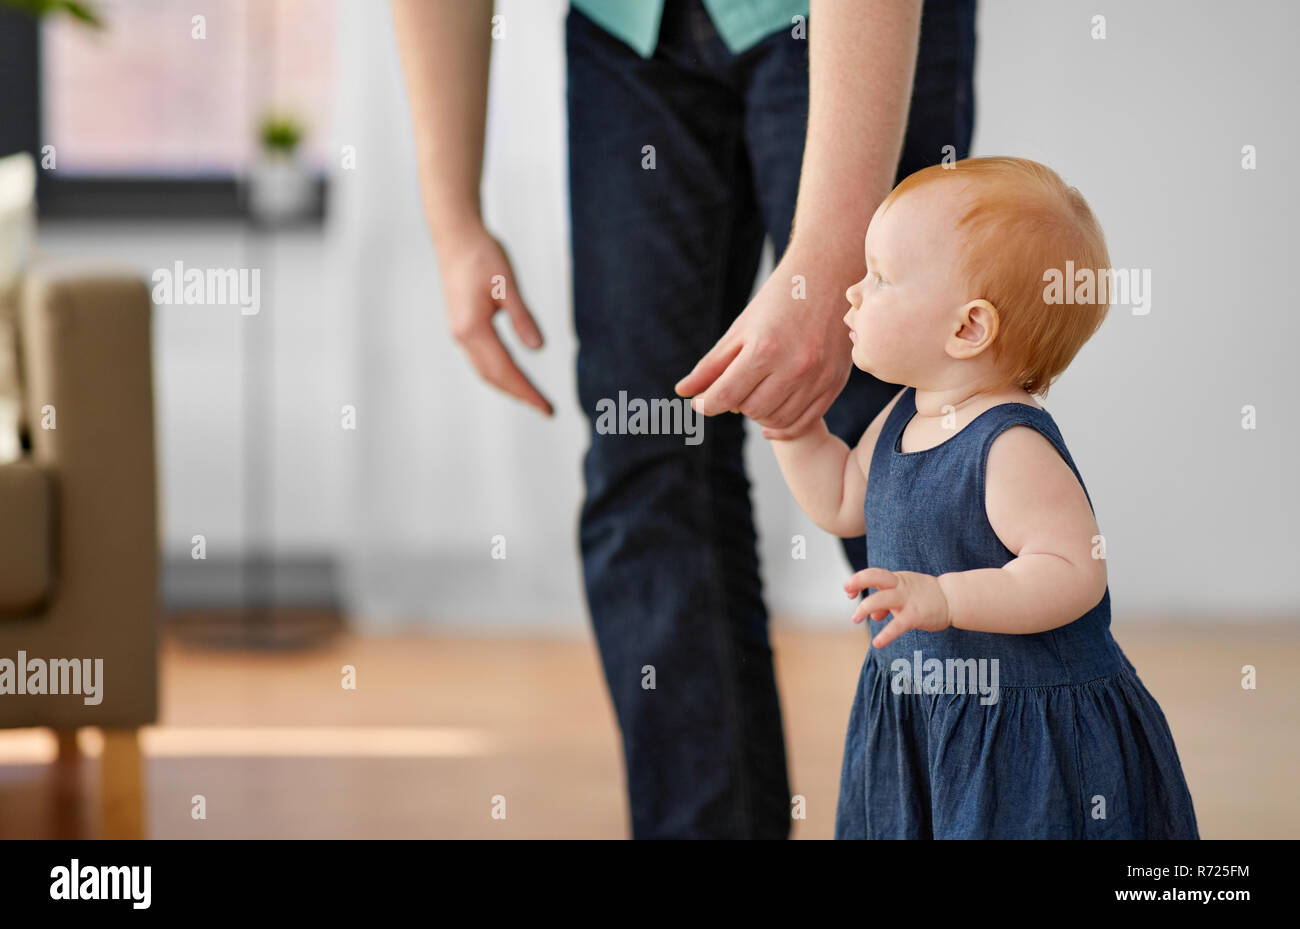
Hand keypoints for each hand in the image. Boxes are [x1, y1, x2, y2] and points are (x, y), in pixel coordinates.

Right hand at [437, 222, 551, 416]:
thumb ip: (522, 318)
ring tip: (532, 398)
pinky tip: (511, 374)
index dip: (527, 391)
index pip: (506, 370)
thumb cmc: (483, 255)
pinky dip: (497, 373)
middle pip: (493, 377)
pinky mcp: (461, 326)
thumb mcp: (507, 285)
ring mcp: (459, 332)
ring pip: (484, 370)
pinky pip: (480, 359)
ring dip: (507, 387)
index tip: (547, 408)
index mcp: (474, 328)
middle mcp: (462, 335)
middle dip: (520, 394)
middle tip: (546, 409)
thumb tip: (538, 348)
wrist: (455, 236)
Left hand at [674, 247, 852, 439]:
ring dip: (758, 414)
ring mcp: (818, 378)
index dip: (706, 404)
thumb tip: (682, 392)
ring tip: (753, 394)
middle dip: (735, 405)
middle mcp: (795, 367)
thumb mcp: (741, 328)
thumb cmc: (779, 299)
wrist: (830, 278)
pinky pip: (804, 422)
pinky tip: (768, 418)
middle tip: (732, 390)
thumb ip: (712, 364)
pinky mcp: (834, 384)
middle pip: (751, 409)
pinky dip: (782, 425)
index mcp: (766, 348)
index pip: (726, 396)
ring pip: (777, 420)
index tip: (700, 403)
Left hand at [845, 568, 951, 648]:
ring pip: (881, 599)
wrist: (953, 598)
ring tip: (855, 618)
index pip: (873, 574)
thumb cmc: (926, 596)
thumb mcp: (905, 593)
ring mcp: (907, 600)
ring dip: (865, 608)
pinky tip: (877, 643)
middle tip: (848, 593)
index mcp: (896, 579)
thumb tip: (873, 615)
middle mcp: (899, 586)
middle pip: (875, 576)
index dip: (858, 579)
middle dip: (858, 581)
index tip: (848, 590)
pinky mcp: (915, 615)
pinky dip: (886, 634)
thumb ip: (886, 602)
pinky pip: (897, 625)